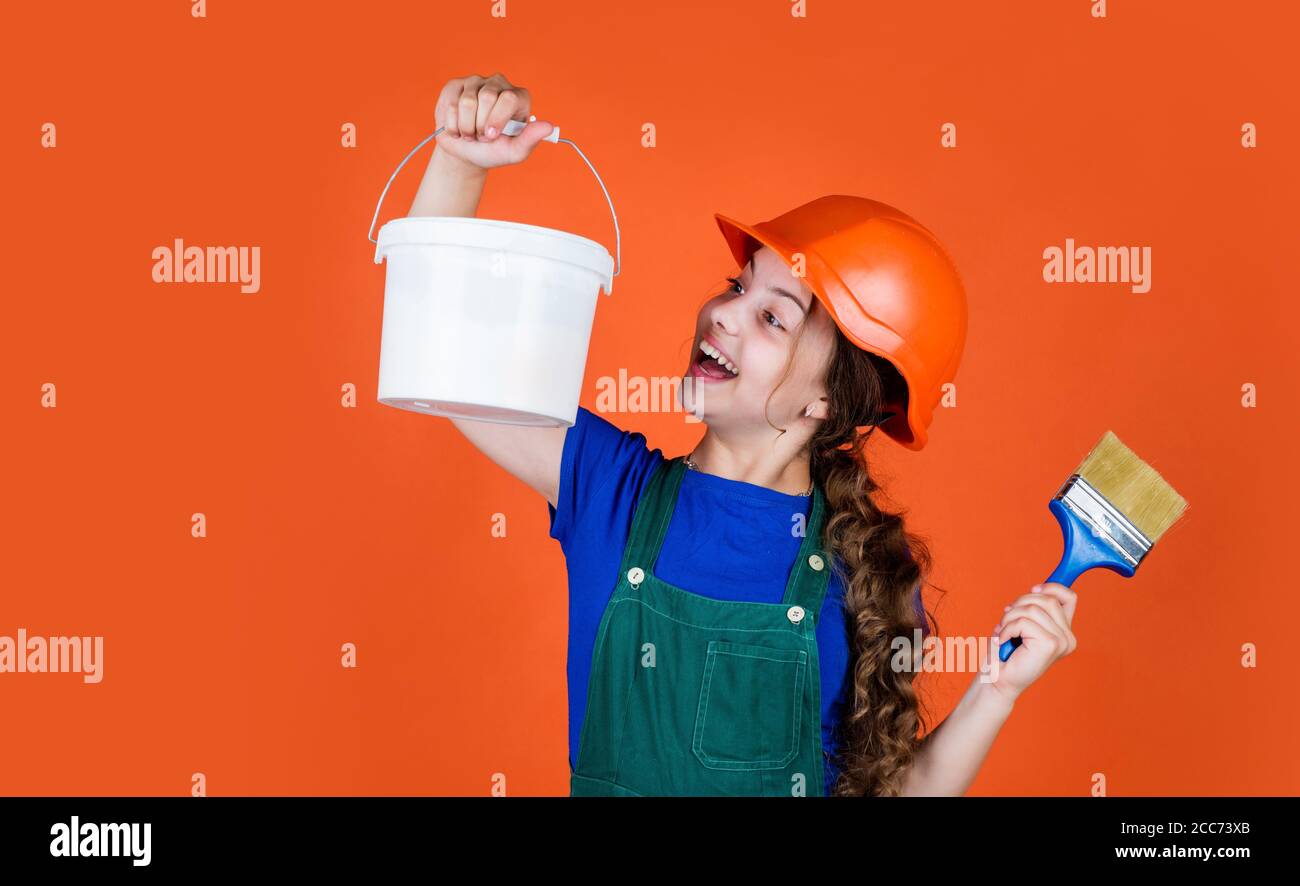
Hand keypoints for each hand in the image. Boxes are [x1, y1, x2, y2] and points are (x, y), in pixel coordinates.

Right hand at [432, 72, 554, 169]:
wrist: (465, 154)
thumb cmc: (493, 151)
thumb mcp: (514, 152)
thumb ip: (530, 140)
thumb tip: (549, 126)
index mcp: (518, 97)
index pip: (508, 98)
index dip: (497, 119)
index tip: (491, 135)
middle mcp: (499, 84)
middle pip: (486, 97)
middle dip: (480, 125)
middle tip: (482, 136)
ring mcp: (476, 82)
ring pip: (467, 101)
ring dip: (466, 127)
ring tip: (471, 133)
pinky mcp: (456, 85)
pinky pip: (451, 102)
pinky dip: (453, 123)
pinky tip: (458, 126)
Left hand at [986, 583, 1077, 702]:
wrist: (997, 680)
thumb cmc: (1006, 652)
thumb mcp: (1021, 624)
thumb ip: (1033, 608)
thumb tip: (1038, 589)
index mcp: (1064, 631)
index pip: (1069, 597)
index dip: (1052, 587)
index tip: (1033, 589)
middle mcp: (1068, 638)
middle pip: (1046, 599)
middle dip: (1020, 603)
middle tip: (1007, 619)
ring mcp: (1062, 642)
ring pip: (1032, 609)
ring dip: (1009, 618)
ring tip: (1003, 632)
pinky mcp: (1050, 644)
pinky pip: (1023, 622)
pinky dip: (1006, 628)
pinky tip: (1003, 641)